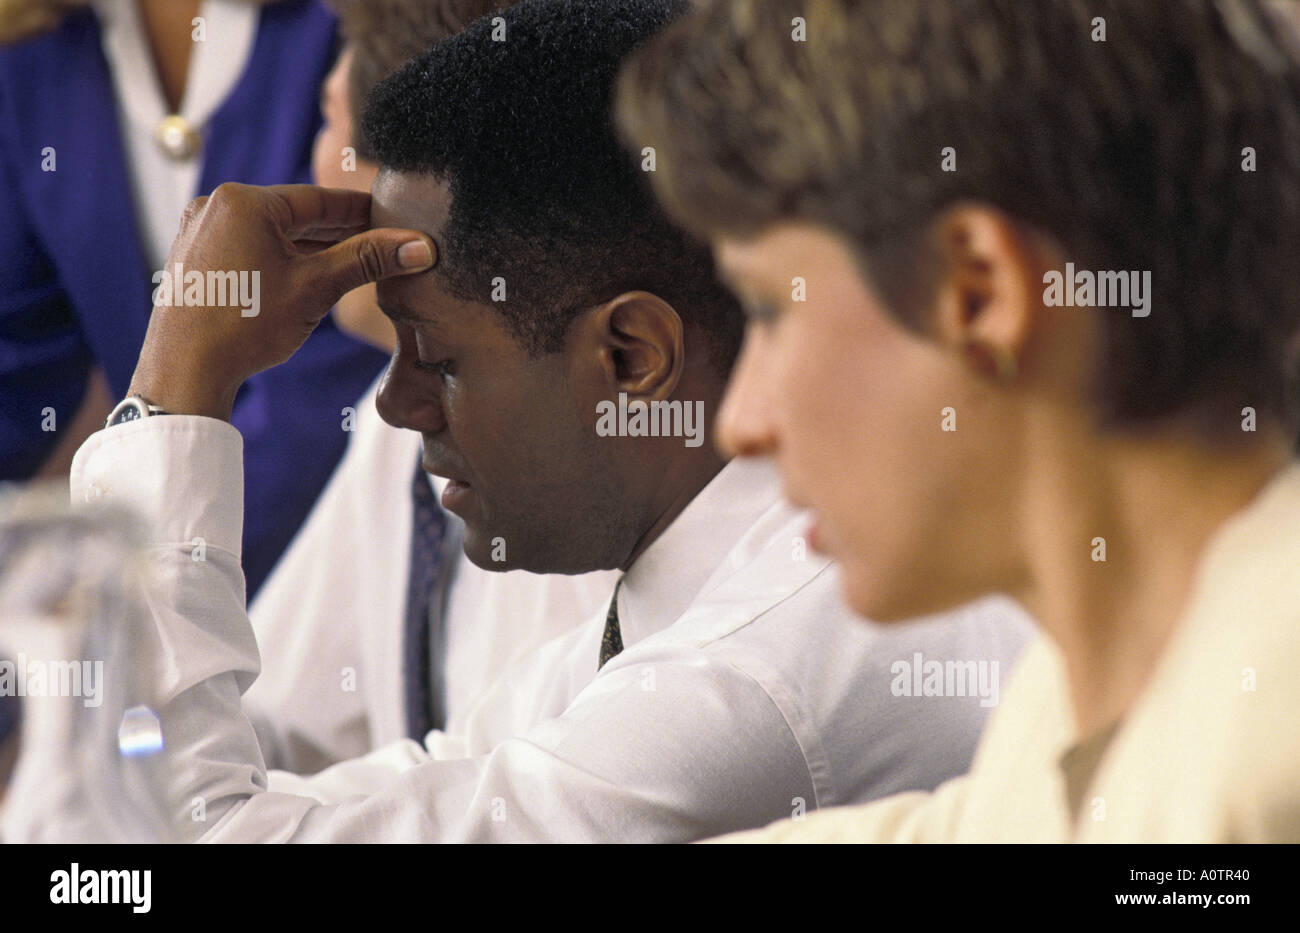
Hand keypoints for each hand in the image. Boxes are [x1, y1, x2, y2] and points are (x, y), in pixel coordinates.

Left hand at [127, 183, 434, 419]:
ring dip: (312, 248)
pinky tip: (308, 278)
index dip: (360, 209)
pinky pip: (250, 248)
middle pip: (295, 215)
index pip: (318, 199)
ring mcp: (201, 232)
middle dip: (339, 231)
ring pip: (273, 234)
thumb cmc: (245, 325)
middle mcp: (217, 207)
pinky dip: (282, 259)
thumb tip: (418, 247)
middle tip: (381, 241)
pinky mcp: (195, 258)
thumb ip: (368, 260)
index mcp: (245, 201)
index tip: (390, 215)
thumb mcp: (317, 287)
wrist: (185, 370)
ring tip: (352, 263)